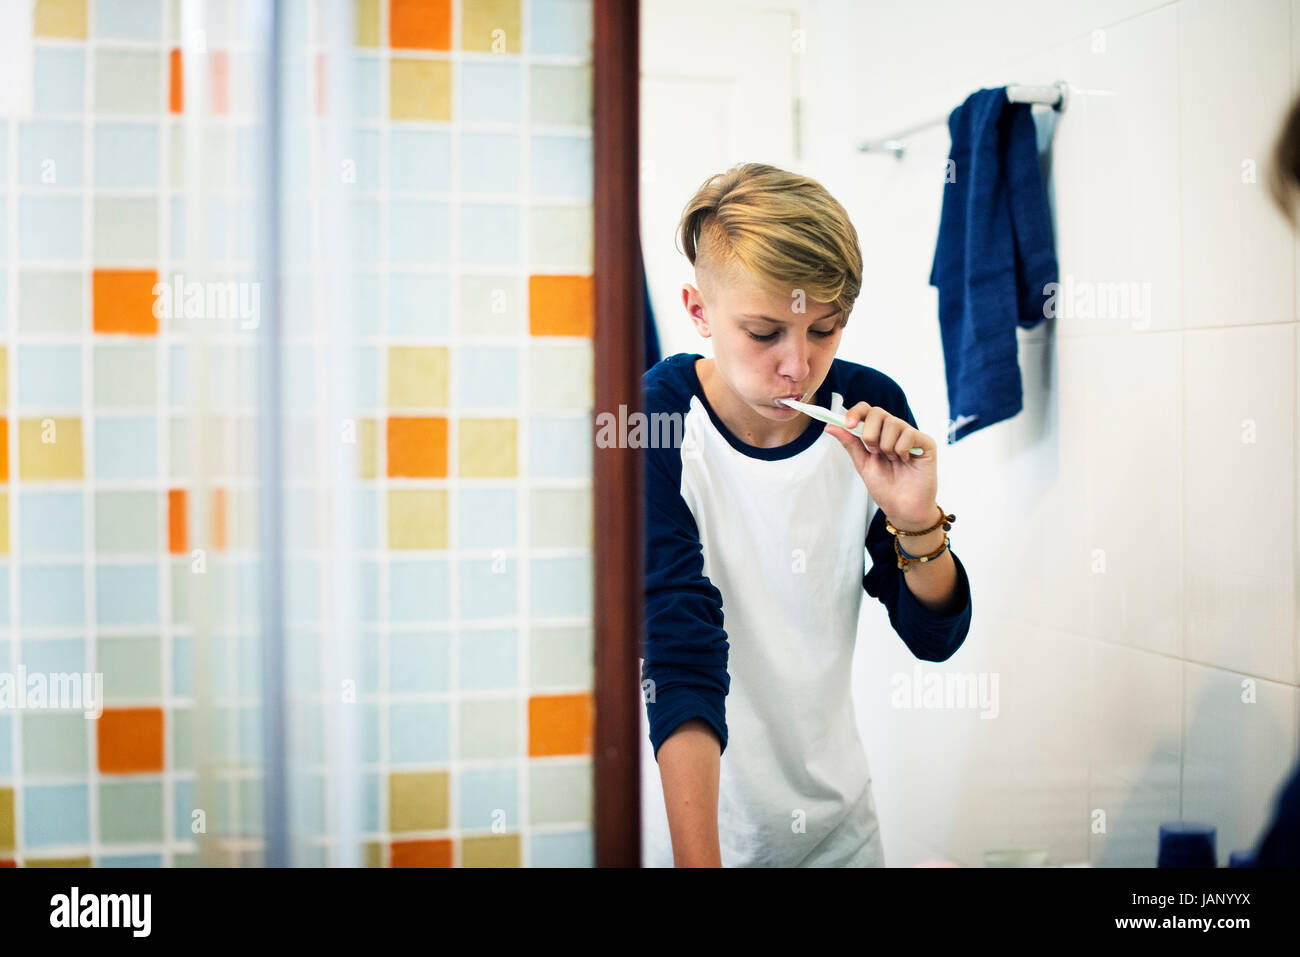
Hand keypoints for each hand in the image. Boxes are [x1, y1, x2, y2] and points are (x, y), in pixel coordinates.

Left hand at [824, 401, 938, 526]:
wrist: (902, 508)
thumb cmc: (885, 488)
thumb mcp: (863, 464)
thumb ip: (850, 443)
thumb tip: (831, 426)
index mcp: (878, 433)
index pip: (866, 410)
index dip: (855, 413)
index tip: (848, 424)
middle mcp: (895, 430)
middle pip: (878, 412)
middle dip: (870, 433)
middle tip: (874, 452)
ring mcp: (911, 435)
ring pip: (893, 423)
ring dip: (886, 446)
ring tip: (892, 460)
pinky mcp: (926, 443)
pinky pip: (909, 434)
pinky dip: (902, 450)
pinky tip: (905, 460)